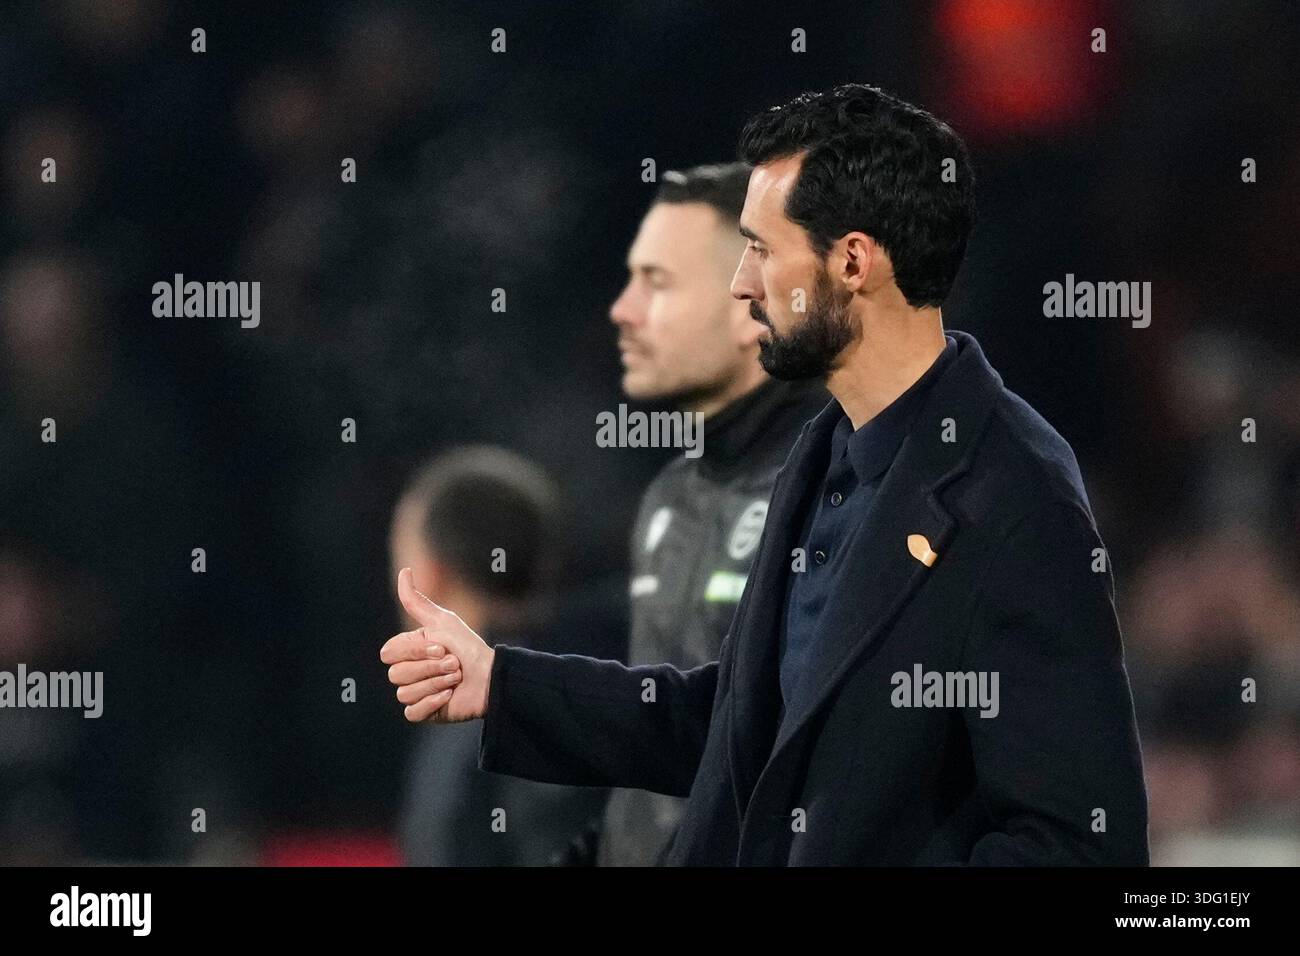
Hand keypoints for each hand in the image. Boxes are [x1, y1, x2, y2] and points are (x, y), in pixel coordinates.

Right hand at [380, 567, 494, 722]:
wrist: (491, 675)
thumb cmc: (468, 647)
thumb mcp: (443, 621)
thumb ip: (417, 602)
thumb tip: (404, 571)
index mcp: (408, 650)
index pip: (388, 653)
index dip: (414, 652)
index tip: (440, 647)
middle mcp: (408, 672)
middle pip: (396, 674)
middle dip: (430, 668)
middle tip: (454, 664)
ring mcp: (415, 693)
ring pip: (404, 693)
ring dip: (436, 683)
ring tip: (456, 678)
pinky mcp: (424, 712)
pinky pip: (412, 712)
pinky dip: (432, 704)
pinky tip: (448, 696)